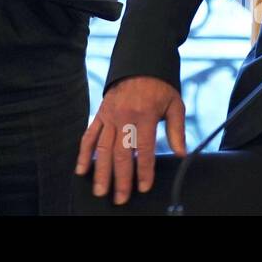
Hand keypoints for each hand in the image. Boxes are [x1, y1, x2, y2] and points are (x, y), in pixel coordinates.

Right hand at [75, 76, 186, 204]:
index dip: (144, 171)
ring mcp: (109, 116)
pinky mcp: (100, 114)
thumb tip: (181, 153)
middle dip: (120, 179)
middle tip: (120, 198)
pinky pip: (89, 135)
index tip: (143, 187)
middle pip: (120, 153)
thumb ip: (177, 130)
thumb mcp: (174, 104)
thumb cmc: (159, 86)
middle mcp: (124, 117)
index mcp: (145, 115)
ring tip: (100, 190)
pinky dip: (84, 153)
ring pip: (102, 148)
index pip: (144, 149)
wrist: (139, 63)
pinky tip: (81, 169)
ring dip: (100, 171)